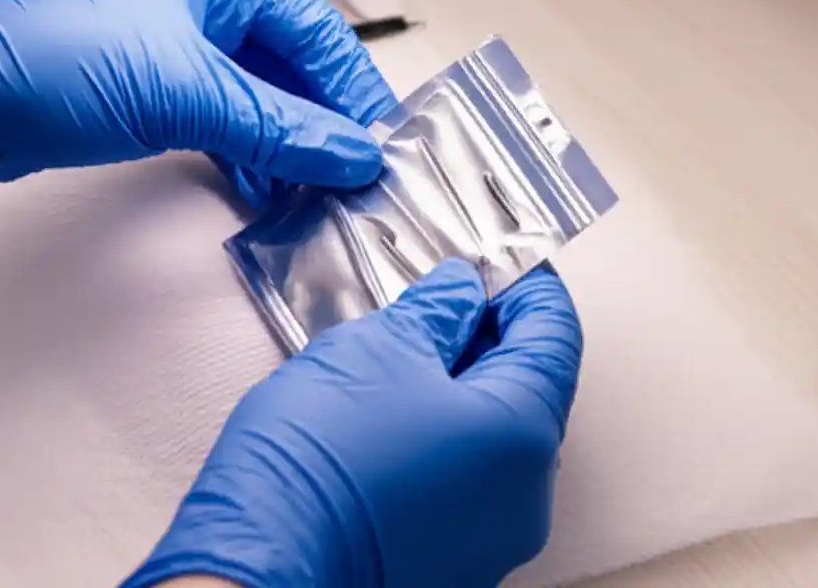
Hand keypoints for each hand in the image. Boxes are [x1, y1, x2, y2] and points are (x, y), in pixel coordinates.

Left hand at [0, 0, 395, 208]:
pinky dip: (246, 155)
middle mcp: (196, 1)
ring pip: (254, 97)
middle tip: (355, 173)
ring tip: (320, 193)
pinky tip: (268, 191)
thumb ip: (276, 126)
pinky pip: (219, 122)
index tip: (378, 138)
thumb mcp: (183, 91)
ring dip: (285, 145)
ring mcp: (170, 49)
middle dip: (320, 120)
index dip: (350, 85)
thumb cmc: (46, 60)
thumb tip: (348, 152)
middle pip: (287, 63)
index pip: (312, 25)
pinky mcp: (146, 95)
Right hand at [125, 261, 582, 587]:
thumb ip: (434, 312)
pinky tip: (393, 415)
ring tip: (406, 353)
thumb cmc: (319, 454)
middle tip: (445, 298)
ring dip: (463, 390)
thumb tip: (460, 291)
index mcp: (523, 434)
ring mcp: (490, 540)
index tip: (503, 260)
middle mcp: (525, 497)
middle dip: (491, 338)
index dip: (529, 289)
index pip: (554, 339)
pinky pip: (464, 484)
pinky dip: (444, 440)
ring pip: (494, 443)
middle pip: (528, 393)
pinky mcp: (449, 564)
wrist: (263, 564)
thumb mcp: (376, 349)